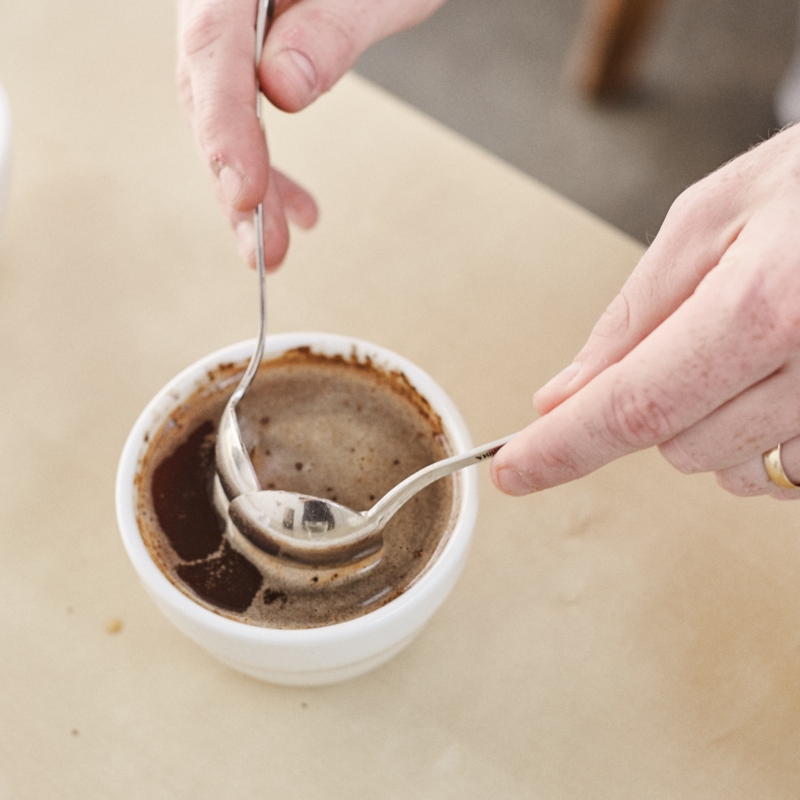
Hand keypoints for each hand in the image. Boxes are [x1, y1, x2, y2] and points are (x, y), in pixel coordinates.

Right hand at [177, 0, 445, 268]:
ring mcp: (230, 25)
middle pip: (208, 91)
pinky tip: (299, 209)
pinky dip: (270, 167)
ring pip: (223, 115)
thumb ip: (331, 25)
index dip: (225, 126)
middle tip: (263, 250)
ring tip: (277, 245)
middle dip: (236, 180)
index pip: (214, 44)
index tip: (245, 193)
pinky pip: (246, 113)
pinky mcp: (251, 52)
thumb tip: (282, 88)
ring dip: (251, 189)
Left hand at [491, 123, 799, 500]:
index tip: (516, 470)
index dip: (563, 447)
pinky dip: (759, 439)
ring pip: (730, 470)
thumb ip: (632, 316)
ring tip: (751, 348)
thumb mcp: (711, 219)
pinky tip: (779, 380)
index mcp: (762, 306)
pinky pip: (784, 476)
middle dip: (655, 407)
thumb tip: (563, 395)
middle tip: (692, 337)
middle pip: (677, 446)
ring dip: (710, 425)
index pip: (632, 406)